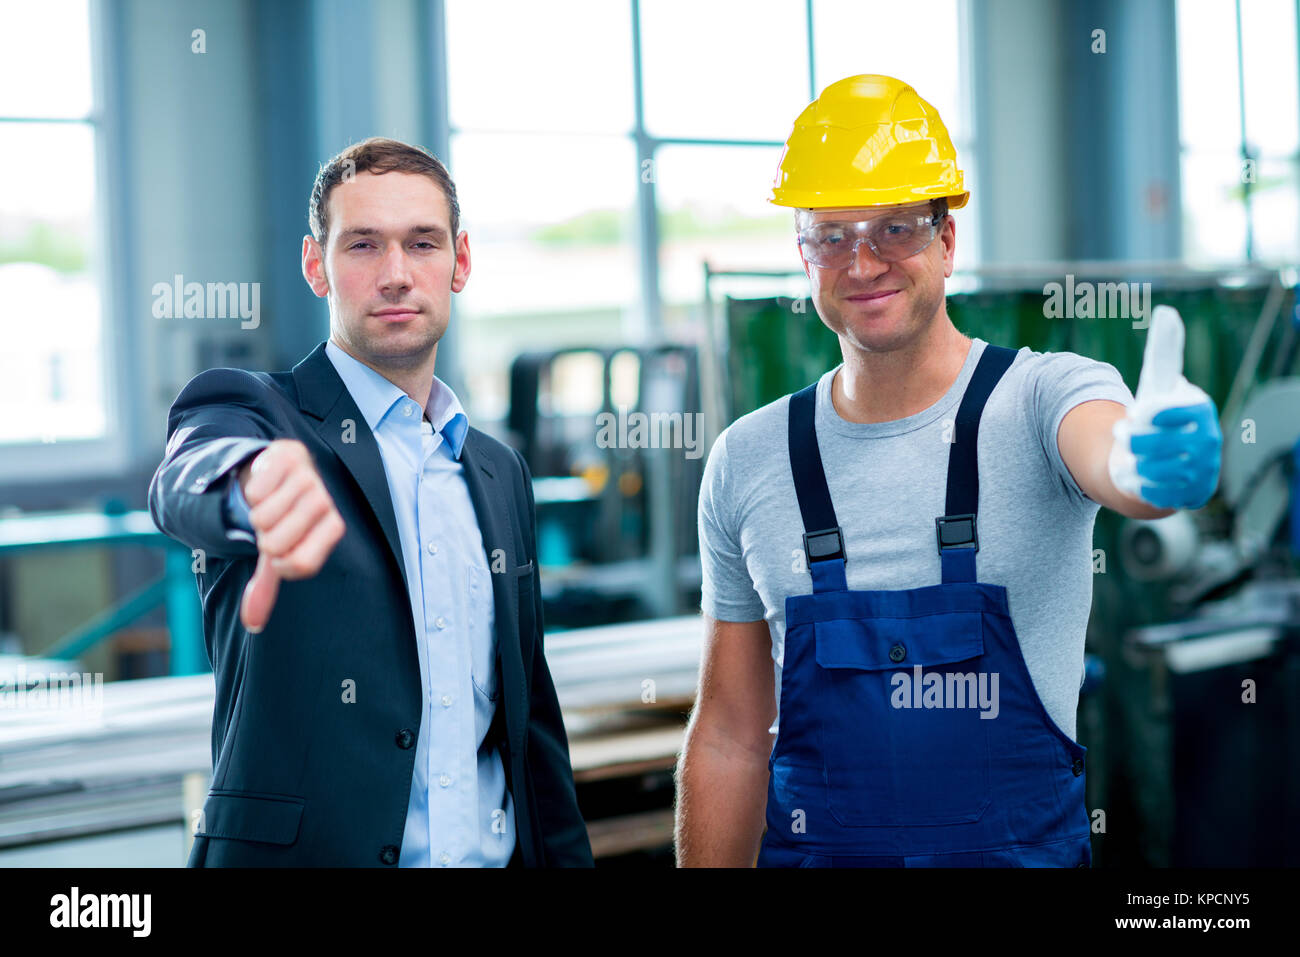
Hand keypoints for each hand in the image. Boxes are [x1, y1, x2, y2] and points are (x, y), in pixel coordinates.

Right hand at [238, 439, 344, 632]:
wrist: (279, 470)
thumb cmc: (283, 517)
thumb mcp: (277, 551)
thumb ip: (268, 585)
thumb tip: (252, 624)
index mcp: (332, 528)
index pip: (300, 565)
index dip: (280, 562)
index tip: (280, 552)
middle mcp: (326, 503)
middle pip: (276, 542)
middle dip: (264, 537)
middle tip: (272, 525)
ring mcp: (310, 478)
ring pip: (263, 517)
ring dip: (256, 514)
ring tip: (269, 504)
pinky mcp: (288, 456)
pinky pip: (256, 490)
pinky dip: (252, 491)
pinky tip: (266, 484)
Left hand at [1108, 305, 1222, 509]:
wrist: (1159, 456)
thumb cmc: (1157, 415)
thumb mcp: (1157, 382)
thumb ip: (1163, 350)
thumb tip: (1167, 310)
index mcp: (1200, 410)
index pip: (1167, 411)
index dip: (1144, 415)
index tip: (1134, 413)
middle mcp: (1208, 441)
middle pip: (1155, 444)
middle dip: (1131, 440)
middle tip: (1122, 435)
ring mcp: (1201, 471)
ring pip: (1152, 469)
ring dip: (1132, 461)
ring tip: (1132, 455)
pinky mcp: (1189, 496)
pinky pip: (1152, 493)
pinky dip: (1136, 483)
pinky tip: (1136, 474)